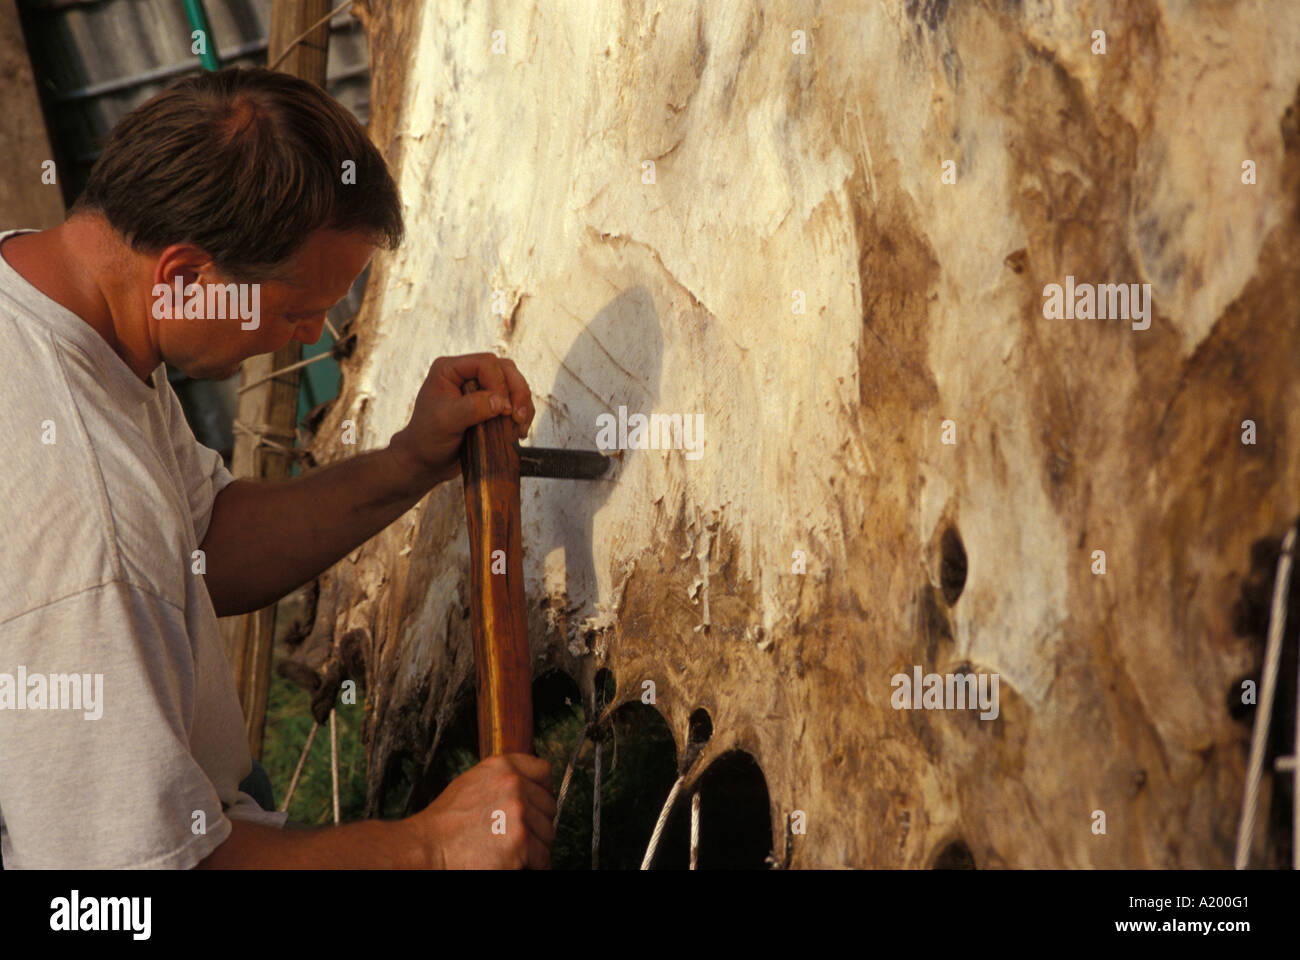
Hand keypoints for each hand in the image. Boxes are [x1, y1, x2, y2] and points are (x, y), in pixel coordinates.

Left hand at [389, 353, 535, 487]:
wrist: (427, 461)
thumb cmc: (427, 440)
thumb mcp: (445, 422)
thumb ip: (471, 408)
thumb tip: (501, 402)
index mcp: (450, 370)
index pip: (485, 363)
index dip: (499, 383)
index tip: (502, 410)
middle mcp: (466, 374)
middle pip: (505, 370)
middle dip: (517, 392)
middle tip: (518, 417)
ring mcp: (480, 389)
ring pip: (514, 383)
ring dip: (523, 404)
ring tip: (520, 426)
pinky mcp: (490, 405)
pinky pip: (515, 401)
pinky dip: (522, 414)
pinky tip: (519, 430)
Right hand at [410, 753, 556, 868]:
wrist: (427, 848)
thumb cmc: (445, 823)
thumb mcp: (473, 783)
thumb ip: (502, 781)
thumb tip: (528, 789)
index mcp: (502, 767)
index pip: (543, 771)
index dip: (542, 791)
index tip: (538, 805)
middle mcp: (514, 785)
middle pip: (549, 806)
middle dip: (537, 823)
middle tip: (518, 836)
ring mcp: (519, 813)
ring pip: (548, 833)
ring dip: (535, 845)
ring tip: (511, 850)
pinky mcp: (521, 842)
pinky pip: (543, 857)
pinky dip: (533, 865)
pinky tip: (514, 862)